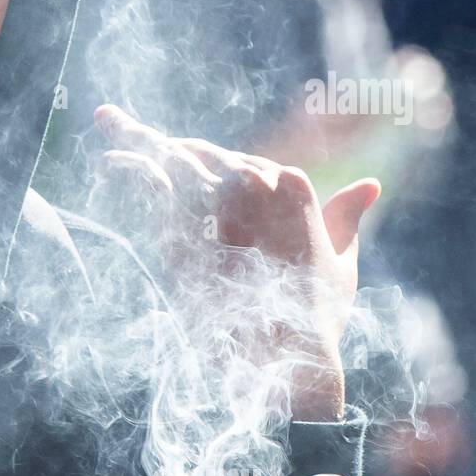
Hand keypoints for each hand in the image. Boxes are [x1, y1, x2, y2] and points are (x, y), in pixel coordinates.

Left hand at [92, 104, 380, 418]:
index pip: (234, 160)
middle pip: (195, 151)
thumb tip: (370, 185)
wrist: (286, 353)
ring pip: (168, 157)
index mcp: (291, 185)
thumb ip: (346, 218)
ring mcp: (217, 199)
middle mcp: (254, 183)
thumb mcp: (340, 261)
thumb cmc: (317, 316)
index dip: (199, 155)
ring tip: (106, 124)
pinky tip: (105, 162)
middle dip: (157, 138)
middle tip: (115, 122)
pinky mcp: (183, 224)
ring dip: (132, 138)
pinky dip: (125, 168)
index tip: (175, 151)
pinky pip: (148, 183)